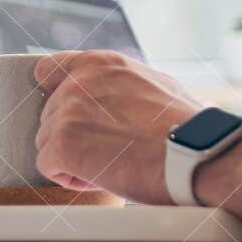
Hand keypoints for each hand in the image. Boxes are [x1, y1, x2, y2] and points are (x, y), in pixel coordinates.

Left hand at [33, 50, 204, 203]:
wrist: (194, 153)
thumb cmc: (184, 126)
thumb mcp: (155, 84)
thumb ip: (121, 85)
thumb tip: (112, 97)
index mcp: (102, 64)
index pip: (49, 70)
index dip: (54, 94)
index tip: (68, 112)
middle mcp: (79, 82)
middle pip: (50, 115)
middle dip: (73, 136)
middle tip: (110, 148)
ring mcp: (67, 111)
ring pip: (47, 142)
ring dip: (72, 158)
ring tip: (111, 163)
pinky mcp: (62, 143)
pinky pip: (49, 166)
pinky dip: (71, 178)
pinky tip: (102, 176)